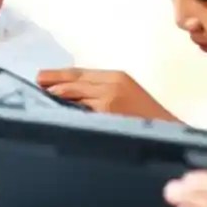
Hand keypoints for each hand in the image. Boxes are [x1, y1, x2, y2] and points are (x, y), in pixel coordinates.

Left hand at [37, 68, 174, 119]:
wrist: (171, 133)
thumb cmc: (148, 121)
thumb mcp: (126, 100)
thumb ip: (103, 96)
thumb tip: (73, 98)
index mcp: (117, 77)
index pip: (81, 73)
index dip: (59, 75)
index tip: (42, 78)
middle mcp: (112, 81)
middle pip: (75, 79)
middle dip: (53, 81)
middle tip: (35, 83)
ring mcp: (109, 95)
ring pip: (75, 91)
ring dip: (56, 93)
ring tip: (39, 96)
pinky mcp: (108, 109)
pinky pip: (81, 107)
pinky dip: (66, 105)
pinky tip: (55, 107)